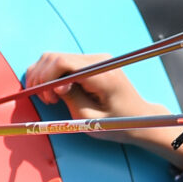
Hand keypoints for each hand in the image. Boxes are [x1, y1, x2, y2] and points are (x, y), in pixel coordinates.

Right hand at [21, 52, 182, 166]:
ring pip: (55, 57)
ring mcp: (95, 59)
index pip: (62, 62)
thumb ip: (71, 99)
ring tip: (49, 98)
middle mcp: (98, 60)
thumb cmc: (119, 124)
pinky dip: (51, 74)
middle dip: (41, 78)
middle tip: (46, 101)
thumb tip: (53, 85)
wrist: (140, 118)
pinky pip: (63, 62)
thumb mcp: (90, 120)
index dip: (46, 79)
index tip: (47, 99)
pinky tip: (53, 91)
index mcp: (101, 74)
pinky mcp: (91, 63)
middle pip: (55, 57)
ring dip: (44, 76)